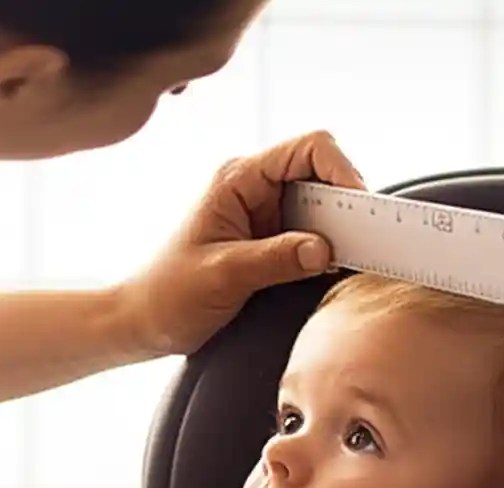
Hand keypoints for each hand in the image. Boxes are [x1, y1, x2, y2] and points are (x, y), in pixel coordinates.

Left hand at [117, 130, 365, 356]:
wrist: (141, 322)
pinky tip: (332, 269)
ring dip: (339, 228)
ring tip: (351, 257)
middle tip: (362, 240)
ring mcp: (263, 214)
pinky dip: (328, 248)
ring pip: (321, 206)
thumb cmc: (167, 294)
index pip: (308, 148)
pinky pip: (312, 233)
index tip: (359, 209)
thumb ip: (275, 259)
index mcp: (238, 179)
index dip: (343, 169)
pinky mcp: (269, 241)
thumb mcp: (223, 275)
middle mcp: (253, 188)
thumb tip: (324, 249)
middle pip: (322, 174)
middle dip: (346, 203)